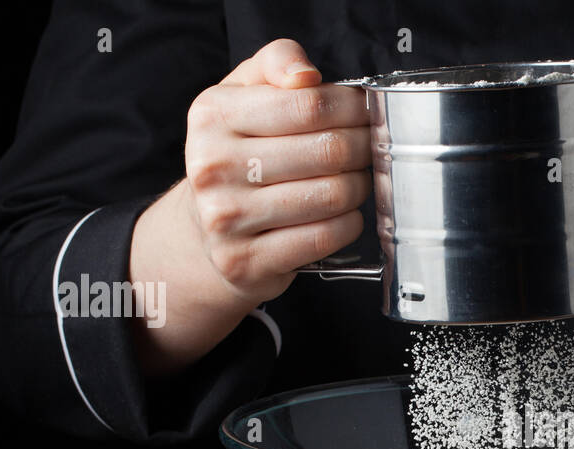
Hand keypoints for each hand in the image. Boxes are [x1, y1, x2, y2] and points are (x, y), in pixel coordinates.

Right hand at [130, 39, 370, 373]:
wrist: (204, 230)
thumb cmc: (236, 154)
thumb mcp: (243, 94)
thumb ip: (275, 63)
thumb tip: (306, 75)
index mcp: (212, 116)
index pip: (309, 104)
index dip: (352, 108)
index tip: (366, 113)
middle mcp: (212, 166)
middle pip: (328, 151)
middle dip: (363, 148)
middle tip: (370, 149)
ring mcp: (226, 218)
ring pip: (331, 195)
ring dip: (359, 187)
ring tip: (357, 180)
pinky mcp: (246, 261)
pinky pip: (323, 237)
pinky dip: (348, 224)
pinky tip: (344, 214)